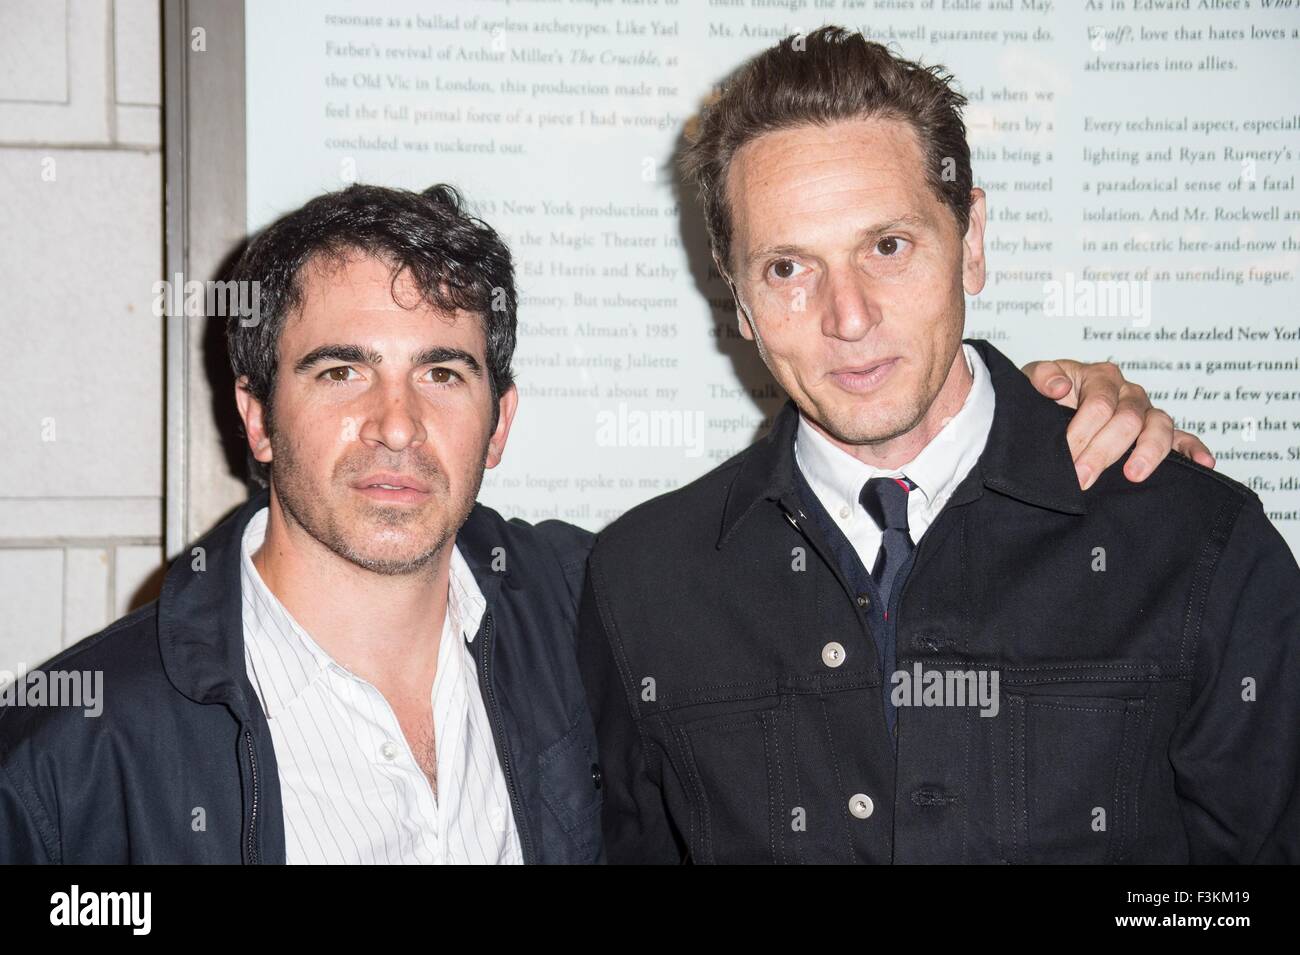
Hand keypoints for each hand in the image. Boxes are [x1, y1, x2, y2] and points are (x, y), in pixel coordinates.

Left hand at [1022, 358, 1215, 489]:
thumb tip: (1059, 387)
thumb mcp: (1031, 381)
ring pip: (1159, 426)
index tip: (1067, 461)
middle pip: (1126, 420)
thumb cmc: (1042, 395)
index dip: (1081, 434)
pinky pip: (1183, 437)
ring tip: (1134, 474)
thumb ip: (1040, 377)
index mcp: (1099, 377)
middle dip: (1103, 452)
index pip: (1098, 406)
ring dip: (1148, 451)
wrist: (1050, 406)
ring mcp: (1146, 412)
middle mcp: (1128, 392)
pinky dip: (1194, 448)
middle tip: (1083, 479)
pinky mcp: (1158, 431)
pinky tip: (1203, 464)